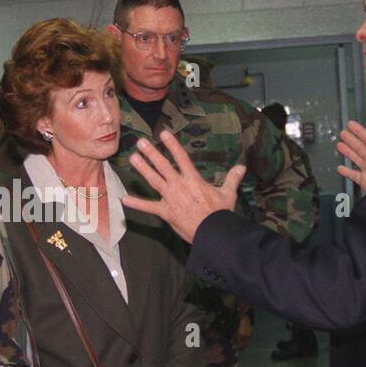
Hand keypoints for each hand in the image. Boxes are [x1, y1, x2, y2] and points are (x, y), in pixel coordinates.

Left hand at [121, 130, 246, 243]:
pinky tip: (124, 199)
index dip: (172, 145)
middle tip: (141, 142)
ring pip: (154, 180)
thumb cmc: (220, 214)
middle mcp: (179, 186)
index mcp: (193, 180)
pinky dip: (136, 203)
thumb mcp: (228, 194)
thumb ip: (232, 178)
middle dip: (151, 153)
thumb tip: (242, 167)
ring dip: (142, 169)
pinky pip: (148, 207)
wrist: (213, 232)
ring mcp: (171, 198)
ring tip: (132, 158)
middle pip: (163, 165)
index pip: (181, 157)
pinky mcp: (165, 212)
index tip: (163, 134)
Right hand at [335, 120, 365, 192]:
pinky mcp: (364, 181)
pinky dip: (346, 172)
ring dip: (347, 152)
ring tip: (339, 146)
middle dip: (351, 140)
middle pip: (359, 147)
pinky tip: (340, 169)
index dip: (359, 131)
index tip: (351, 125)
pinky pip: (353, 175)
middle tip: (343, 133)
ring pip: (355, 158)